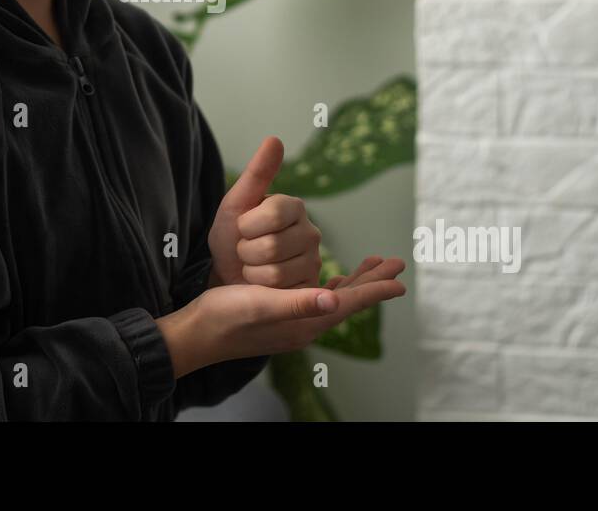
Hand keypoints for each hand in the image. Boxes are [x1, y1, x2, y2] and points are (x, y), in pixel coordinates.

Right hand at [179, 255, 407, 369]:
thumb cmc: (225, 316)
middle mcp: (304, 325)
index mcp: (304, 322)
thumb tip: (333, 300)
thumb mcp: (260, 304)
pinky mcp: (281, 318)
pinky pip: (316, 300)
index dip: (374, 290)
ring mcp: (293, 323)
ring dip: (353, 282)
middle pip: (347, 300)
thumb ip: (298, 303)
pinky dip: (330, 287)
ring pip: (334, 299)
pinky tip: (329, 282)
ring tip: (371, 266)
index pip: (348, 303)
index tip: (400, 279)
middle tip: (394, 263)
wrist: (197, 334)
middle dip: (370, 281)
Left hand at [207, 136, 321, 289]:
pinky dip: (262, 290)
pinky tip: (263, 284)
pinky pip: (281, 295)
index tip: (242, 227)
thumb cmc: (231, 236)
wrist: (228, 274)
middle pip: (271, 247)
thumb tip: (275, 139)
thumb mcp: (236, 202)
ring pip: (275, 273)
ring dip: (252, 272)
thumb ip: (257, 173)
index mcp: (294, 206)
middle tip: (246, 250)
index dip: (246, 226)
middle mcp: (311, 232)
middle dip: (246, 252)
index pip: (272, 214)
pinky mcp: (310, 288)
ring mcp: (314, 261)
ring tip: (253, 266)